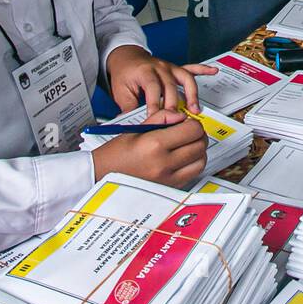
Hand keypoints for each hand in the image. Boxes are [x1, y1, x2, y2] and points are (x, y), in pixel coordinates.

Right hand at [89, 108, 208, 184]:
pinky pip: (193, 174)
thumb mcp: (137, 128)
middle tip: (189, 131)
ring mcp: (168, 177)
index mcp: (155, 144)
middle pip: (200, 144)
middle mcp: (164, 163)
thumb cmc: (116, 153)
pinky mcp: (169, 187)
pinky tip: (183, 158)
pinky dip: (193, 164)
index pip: (192, 129)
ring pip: (201, 161)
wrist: (102, 175)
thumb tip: (181, 116)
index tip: (186, 122)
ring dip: (198, 150)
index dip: (193, 122)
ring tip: (187, 144)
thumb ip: (162, 118)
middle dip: (198, 134)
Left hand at [105, 45, 218, 113]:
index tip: (156, 119)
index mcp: (145, 71)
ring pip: (185, 78)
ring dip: (192, 94)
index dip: (154, 104)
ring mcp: (169, 67)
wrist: (126, 57)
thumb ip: (128, 108)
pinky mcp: (175, 68)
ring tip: (195, 109)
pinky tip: (213, 71)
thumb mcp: (120, 91)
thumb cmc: (124, 74)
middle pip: (170, 86)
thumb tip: (135, 125)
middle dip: (174, 105)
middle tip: (175, 121)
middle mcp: (159, 67)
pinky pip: (191, 68)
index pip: (153, 89)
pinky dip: (203, 69)